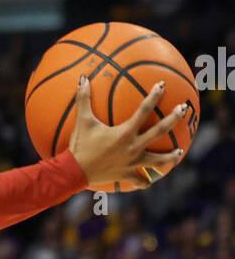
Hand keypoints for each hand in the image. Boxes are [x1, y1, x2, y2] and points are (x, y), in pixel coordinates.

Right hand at [69, 77, 185, 190]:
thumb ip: (83, 98)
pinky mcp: (127, 175)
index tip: (162, 85)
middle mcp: (134, 147)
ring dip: (170, 156)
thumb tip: (82, 78)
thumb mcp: (82, 120)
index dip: (154, 96)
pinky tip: (149, 180)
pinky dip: (145, 180)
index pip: (144, 110)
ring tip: (179, 152)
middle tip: (184, 109)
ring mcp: (132, 163)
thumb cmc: (79, 145)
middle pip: (160, 131)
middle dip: (174, 118)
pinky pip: (140, 180)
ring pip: (157, 160)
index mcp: (125, 132)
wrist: (75, 172)